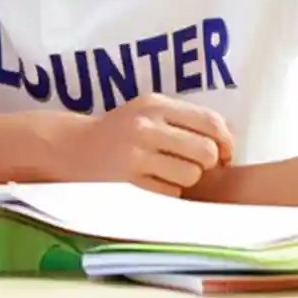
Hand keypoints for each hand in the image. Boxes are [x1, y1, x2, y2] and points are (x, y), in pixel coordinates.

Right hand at [51, 94, 234, 195]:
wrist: (71, 147)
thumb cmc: (118, 131)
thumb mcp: (145, 111)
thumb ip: (182, 119)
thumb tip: (226, 141)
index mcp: (154, 105)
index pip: (210, 121)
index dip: (226, 141)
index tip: (224, 153)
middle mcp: (145, 127)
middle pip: (205, 151)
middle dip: (206, 163)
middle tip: (194, 164)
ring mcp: (136, 156)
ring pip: (191, 175)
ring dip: (186, 179)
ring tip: (167, 172)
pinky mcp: (129, 182)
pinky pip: (170, 192)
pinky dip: (167, 191)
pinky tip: (151, 182)